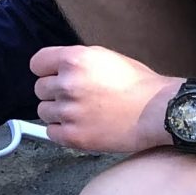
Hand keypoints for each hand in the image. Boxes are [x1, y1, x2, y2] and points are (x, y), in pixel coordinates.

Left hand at [29, 44, 177, 154]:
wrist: (158, 112)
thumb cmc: (139, 85)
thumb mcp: (105, 58)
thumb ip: (77, 62)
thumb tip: (57, 69)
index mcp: (75, 60)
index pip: (37, 64)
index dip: (46, 70)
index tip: (53, 76)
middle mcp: (68, 84)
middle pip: (40, 89)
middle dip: (55, 93)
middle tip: (77, 97)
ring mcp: (69, 111)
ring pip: (44, 111)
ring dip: (58, 113)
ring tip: (83, 113)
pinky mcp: (73, 136)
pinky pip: (51, 132)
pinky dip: (63, 131)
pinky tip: (82, 126)